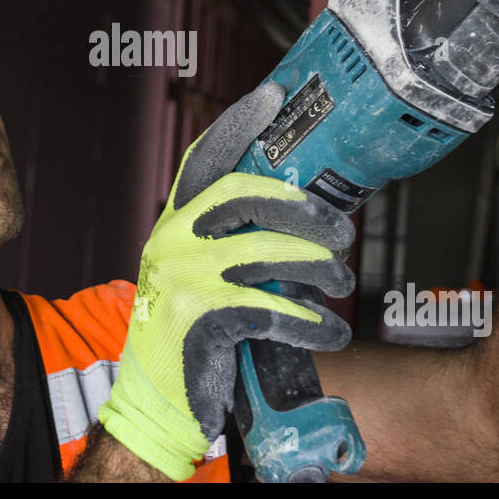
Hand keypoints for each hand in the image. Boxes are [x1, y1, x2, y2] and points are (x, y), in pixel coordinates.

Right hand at [97, 81, 354, 479]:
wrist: (155, 402)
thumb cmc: (190, 337)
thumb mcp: (199, 278)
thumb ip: (234, 245)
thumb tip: (304, 221)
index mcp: (173, 225)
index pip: (204, 161)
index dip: (238, 125)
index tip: (273, 96)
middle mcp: (170, 241)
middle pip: (243, 196)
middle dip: (302, 209)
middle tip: (342, 230)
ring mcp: (179, 277)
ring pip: (263, 253)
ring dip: (316, 267)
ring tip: (343, 281)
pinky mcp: (196, 318)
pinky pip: (268, 309)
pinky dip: (308, 323)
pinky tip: (330, 332)